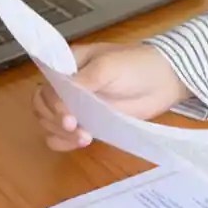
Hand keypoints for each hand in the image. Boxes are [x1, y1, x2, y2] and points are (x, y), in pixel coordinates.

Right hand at [31, 43, 191, 150]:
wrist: (165, 81)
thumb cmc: (136, 66)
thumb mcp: (108, 67)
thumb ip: (82, 82)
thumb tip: (61, 100)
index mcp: (68, 65)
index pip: (46, 84)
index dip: (51, 101)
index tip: (68, 114)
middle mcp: (67, 86)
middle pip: (42, 106)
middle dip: (54, 119)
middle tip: (75, 126)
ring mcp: (78, 106)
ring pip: (50, 123)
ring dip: (60, 133)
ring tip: (84, 137)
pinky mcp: (89, 123)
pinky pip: (65, 136)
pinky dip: (66, 142)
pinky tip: (81, 142)